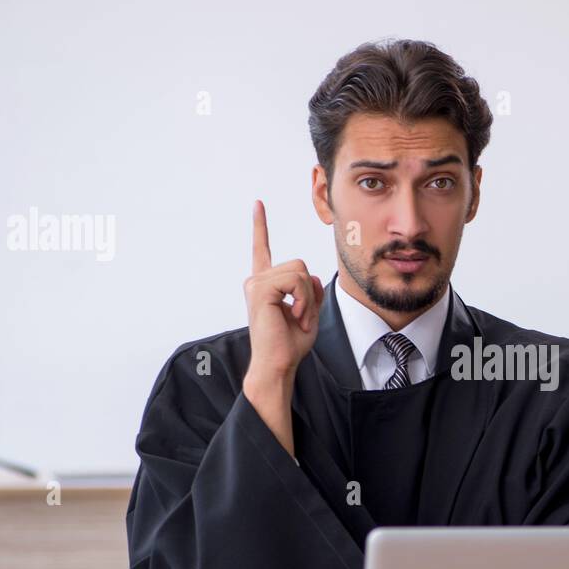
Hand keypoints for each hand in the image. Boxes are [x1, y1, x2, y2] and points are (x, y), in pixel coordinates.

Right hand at [243, 199, 323, 379]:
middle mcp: (257, 281)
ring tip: (297, 318)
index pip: (262, 250)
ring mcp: (256, 284)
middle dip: (309, 292)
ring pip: (299, 272)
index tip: (258, 204)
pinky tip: (293, 316)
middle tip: (302, 317)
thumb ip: (311, 292)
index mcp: (265, 285)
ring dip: (306, 298)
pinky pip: (296, 281)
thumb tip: (312, 279)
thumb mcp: (309, 312)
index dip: (260, 227)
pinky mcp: (260, 289)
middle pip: (299, 264)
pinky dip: (303, 300)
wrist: (278, 363)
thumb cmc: (290, 344)